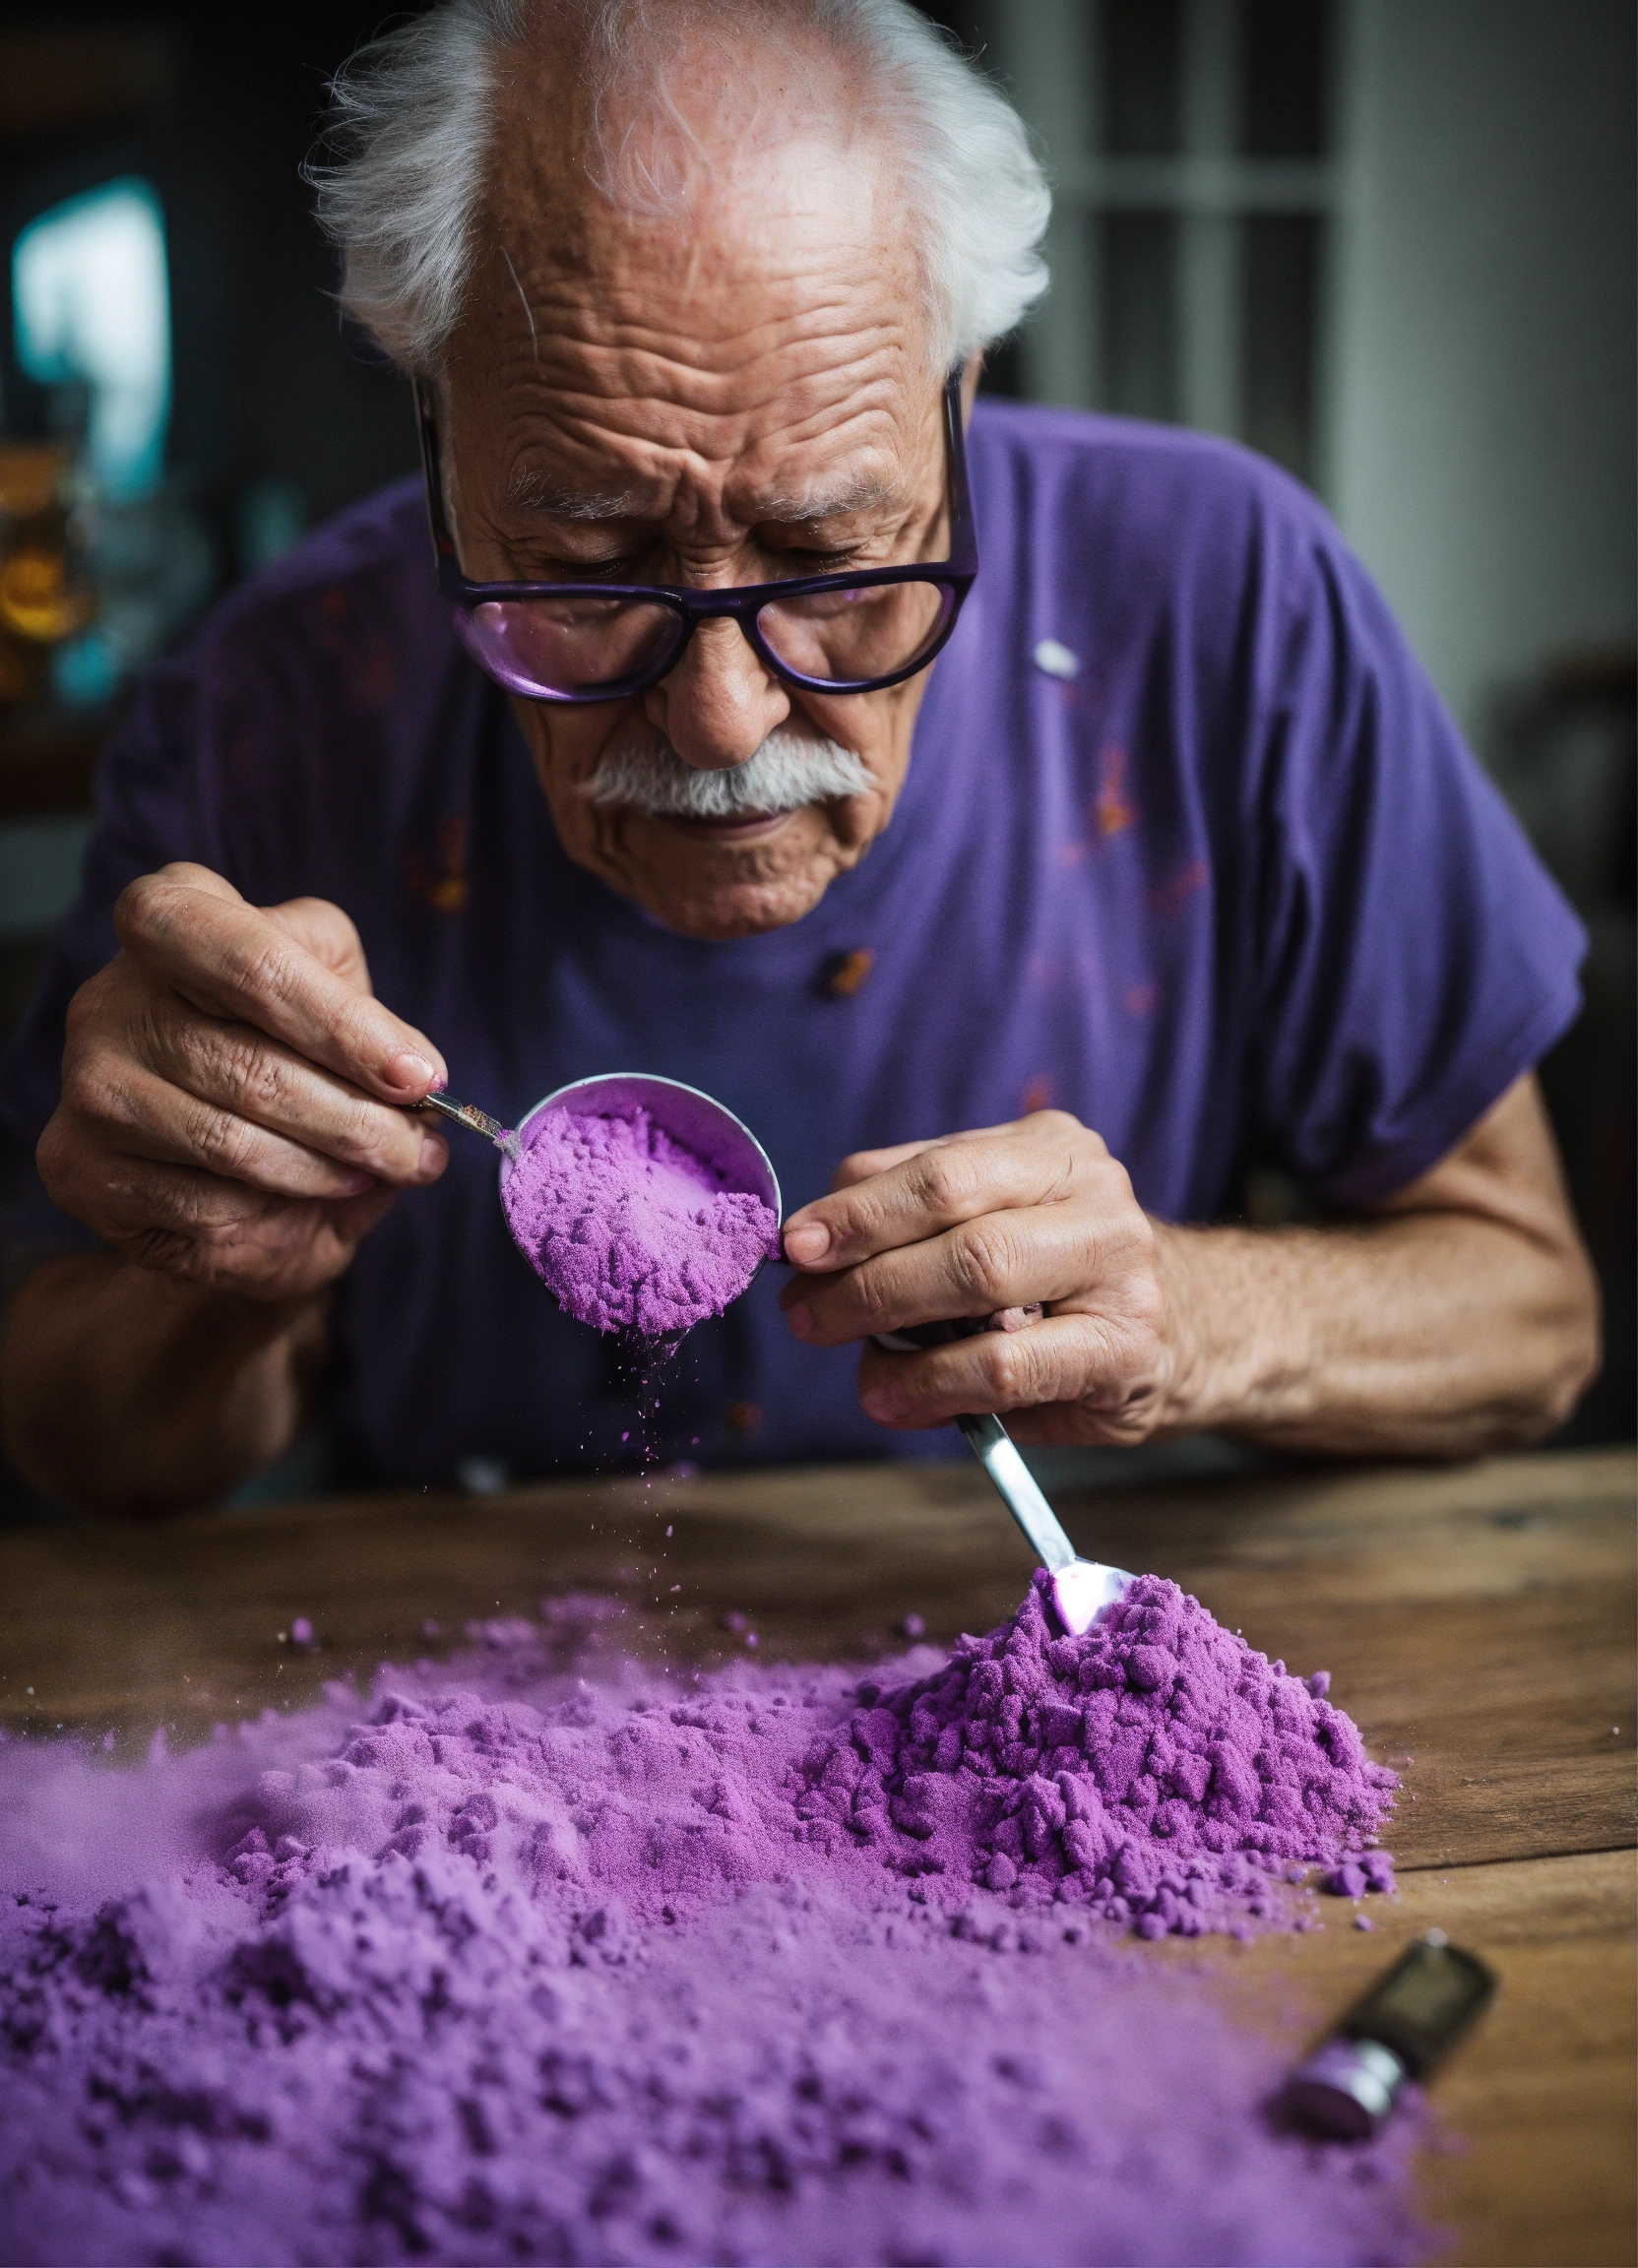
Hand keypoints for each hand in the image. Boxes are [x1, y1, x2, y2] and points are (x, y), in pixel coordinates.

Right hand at [38, 863, 449, 1300]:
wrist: (203, 1140)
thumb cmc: (280, 1046)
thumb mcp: (333, 999)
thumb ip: (372, 1021)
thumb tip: (416, 1071)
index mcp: (175, 916)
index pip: (254, 960)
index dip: (341, 1024)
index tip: (420, 1077)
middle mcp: (112, 993)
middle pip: (251, 1066)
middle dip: (357, 1121)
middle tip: (421, 1152)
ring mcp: (87, 1080)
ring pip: (229, 1143)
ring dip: (326, 1172)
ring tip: (380, 1175)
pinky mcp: (78, 1164)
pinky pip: (200, 1203)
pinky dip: (272, 1212)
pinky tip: (306, 1202)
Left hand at [778, 1111, 1171, 1443]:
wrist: (1190, 1331)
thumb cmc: (1059, 1277)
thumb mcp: (996, 1221)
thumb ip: (914, 1217)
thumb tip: (811, 1239)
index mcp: (1050, 1147)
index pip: (937, 1167)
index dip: (856, 1208)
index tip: (794, 1245)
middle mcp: (1093, 1192)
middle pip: (954, 1215)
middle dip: (862, 1264)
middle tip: (803, 1309)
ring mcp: (1118, 1268)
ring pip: (980, 1276)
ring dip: (887, 1320)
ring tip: (841, 1350)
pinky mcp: (1124, 1350)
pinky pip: (1006, 1366)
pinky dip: (932, 1383)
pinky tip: (893, 1399)